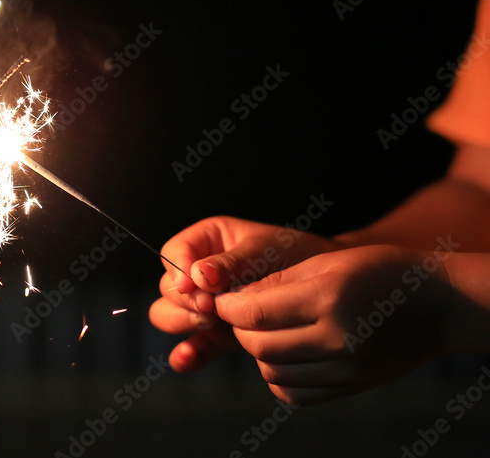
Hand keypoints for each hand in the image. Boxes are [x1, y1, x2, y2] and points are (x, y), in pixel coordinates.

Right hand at [149, 216, 339, 371]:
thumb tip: (198, 276)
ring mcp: (205, 304)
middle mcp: (199, 274)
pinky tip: (188, 359)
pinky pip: (192, 344)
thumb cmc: (297, 256)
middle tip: (211, 308)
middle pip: (168, 287)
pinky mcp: (216, 333)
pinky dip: (187, 353)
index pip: (174, 253)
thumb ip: (231, 263)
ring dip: (184, 321)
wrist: (324, 289)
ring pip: (169, 314)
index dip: (178, 269)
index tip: (194, 286)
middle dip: (185, 299)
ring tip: (212, 323)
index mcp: (206, 241)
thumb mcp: (265, 250)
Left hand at [214, 244, 452, 403]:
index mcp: (328, 299)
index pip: (254, 313)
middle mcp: (337, 339)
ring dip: (258, 353)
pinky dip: (278, 378)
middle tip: (243, 313)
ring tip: (267, 331)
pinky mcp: (351, 386)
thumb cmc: (377, 271)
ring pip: (272, 373)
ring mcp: (347, 368)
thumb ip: (275, 282)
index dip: (228, 307)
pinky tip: (285, 355)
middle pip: (259, 346)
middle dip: (239, 329)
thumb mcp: (325, 262)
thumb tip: (232, 300)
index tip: (222, 298)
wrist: (434, 304)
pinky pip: (295, 395)